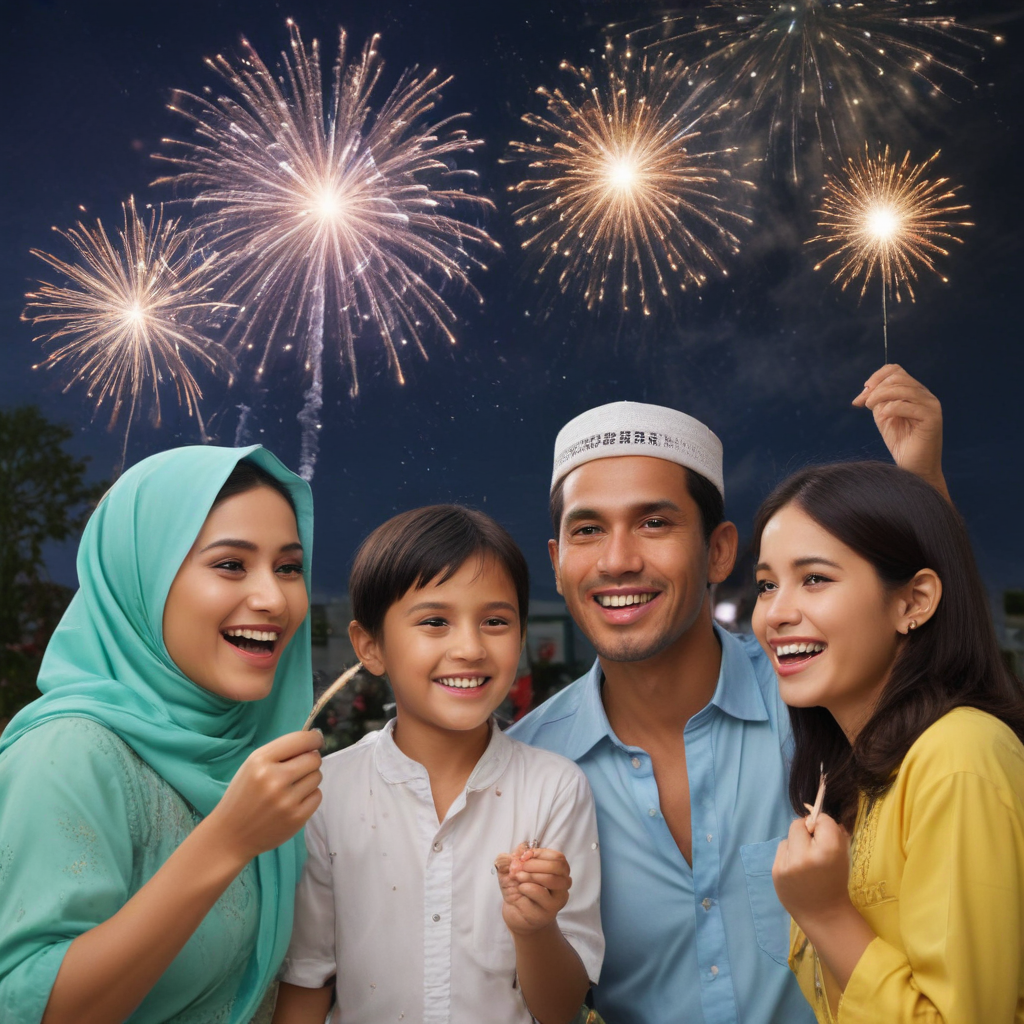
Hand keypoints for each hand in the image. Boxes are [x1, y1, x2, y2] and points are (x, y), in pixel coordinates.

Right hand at [205, 730, 322, 863]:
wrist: (230, 835)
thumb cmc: (243, 796)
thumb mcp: (252, 766)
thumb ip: (280, 753)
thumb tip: (313, 743)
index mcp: (260, 761)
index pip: (301, 740)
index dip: (313, 739)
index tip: (316, 741)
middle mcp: (274, 779)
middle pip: (314, 759)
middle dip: (310, 761)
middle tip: (299, 769)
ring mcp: (286, 800)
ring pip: (317, 777)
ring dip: (309, 779)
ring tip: (291, 788)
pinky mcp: (296, 818)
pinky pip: (317, 796)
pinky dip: (310, 796)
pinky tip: (293, 801)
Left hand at [495, 843, 572, 935]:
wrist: (516, 915)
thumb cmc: (518, 889)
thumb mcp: (515, 869)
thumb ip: (516, 857)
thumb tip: (520, 849)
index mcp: (558, 872)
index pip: (558, 857)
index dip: (539, 853)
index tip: (523, 856)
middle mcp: (562, 886)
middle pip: (558, 867)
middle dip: (536, 863)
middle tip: (520, 866)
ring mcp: (556, 901)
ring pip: (551, 880)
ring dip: (531, 875)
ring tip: (518, 877)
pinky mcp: (547, 913)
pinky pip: (539, 894)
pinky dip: (526, 887)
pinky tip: (520, 890)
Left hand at [772, 813, 852, 929]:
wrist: (823, 913)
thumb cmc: (835, 880)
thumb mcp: (843, 855)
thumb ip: (832, 832)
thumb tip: (814, 813)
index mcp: (828, 850)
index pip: (821, 819)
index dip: (824, 825)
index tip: (826, 836)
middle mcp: (805, 855)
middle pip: (799, 823)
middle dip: (806, 831)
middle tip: (813, 845)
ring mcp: (788, 864)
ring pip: (788, 836)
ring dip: (796, 843)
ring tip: (805, 861)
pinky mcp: (776, 871)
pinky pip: (781, 850)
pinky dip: (789, 855)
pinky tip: (796, 869)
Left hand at [852, 364, 948, 498]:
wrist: (914, 467)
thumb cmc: (900, 442)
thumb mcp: (883, 417)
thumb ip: (876, 401)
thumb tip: (865, 390)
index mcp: (914, 392)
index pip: (896, 370)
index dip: (876, 378)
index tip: (863, 394)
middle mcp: (925, 395)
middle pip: (898, 377)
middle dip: (876, 388)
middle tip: (865, 404)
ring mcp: (931, 406)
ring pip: (904, 388)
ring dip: (881, 396)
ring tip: (870, 408)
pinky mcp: (932, 419)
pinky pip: (909, 405)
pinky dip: (891, 408)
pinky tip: (883, 418)